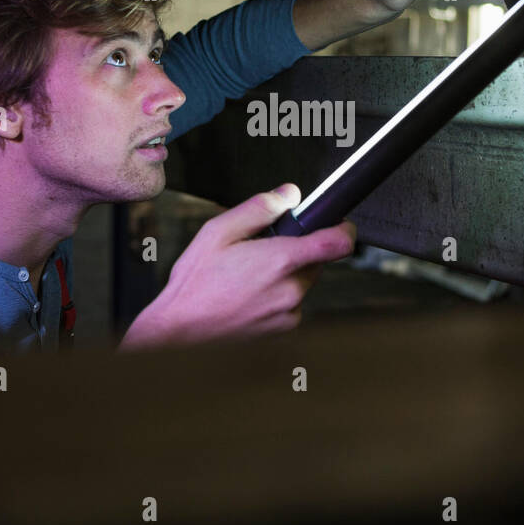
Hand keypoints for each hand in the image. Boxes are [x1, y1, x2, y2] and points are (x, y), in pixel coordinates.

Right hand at [119, 183, 356, 349]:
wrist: (179, 330)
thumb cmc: (195, 282)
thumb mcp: (219, 231)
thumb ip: (259, 208)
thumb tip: (290, 194)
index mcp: (280, 260)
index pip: (338, 243)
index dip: (343, 228)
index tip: (338, 223)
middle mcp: (291, 289)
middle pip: (317, 260)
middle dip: (298, 250)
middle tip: (263, 250)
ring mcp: (289, 312)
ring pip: (303, 281)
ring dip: (287, 274)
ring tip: (248, 276)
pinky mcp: (284, 329)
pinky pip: (292, 303)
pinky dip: (279, 295)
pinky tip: (249, 295)